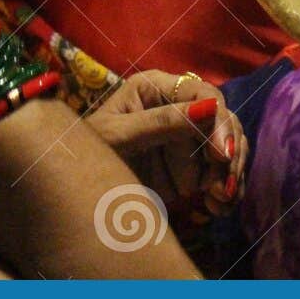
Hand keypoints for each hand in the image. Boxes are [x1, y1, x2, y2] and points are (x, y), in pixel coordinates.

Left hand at [85, 71, 247, 215]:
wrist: (68, 194)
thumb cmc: (80, 154)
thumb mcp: (116, 137)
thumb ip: (161, 122)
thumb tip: (211, 108)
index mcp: (157, 89)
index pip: (204, 95)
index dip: (221, 122)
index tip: (223, 155)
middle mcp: (178, 109)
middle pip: (223, 122)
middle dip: (229, 155)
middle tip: (224, 189)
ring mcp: (186, 139)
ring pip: (228, 149)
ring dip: (231, 176)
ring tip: (220, 203)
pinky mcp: (190, 168)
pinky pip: (220, 175)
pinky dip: (225, 192)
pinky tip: (216, 209)